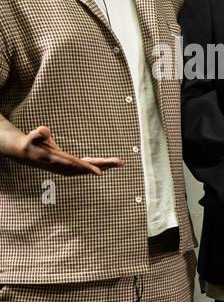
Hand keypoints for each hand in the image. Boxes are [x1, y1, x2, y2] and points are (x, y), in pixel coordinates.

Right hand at [0, 125, 120, 175]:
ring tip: (120, 162)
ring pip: (88, 168)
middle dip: (103, 165)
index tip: (99, 172)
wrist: (25, 154)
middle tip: (120, 162)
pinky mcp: (70, 168)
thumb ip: (38, 134)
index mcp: (55, 160)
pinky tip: (109, 164)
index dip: (86, 168)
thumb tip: (44, 129)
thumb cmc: (30, 143)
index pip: (73, 164)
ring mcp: (67, 169)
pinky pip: (87, 167)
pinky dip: (98, 165)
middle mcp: (63, 167)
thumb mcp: (31, 137)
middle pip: (86, 167)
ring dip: (104, 165)